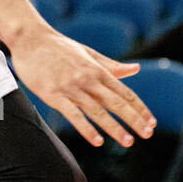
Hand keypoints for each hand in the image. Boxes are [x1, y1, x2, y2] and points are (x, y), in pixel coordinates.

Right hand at [8, 25, 155, 147]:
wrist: (31, 39)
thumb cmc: (60, 47)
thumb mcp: (90, 53)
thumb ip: (113, 66)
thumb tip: (136, 68)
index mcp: (99, 70)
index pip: (125, 93)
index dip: (140, 108)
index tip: (151, 122)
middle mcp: (89, 80)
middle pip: (116, 103)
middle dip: (134, 120)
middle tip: (148, 134)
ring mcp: (72, 88)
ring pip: (98, 111)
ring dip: (115, 128)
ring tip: (128, 142)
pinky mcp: (54, 95)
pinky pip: (73, 115)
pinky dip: (86, 129)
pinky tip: (98, 141)